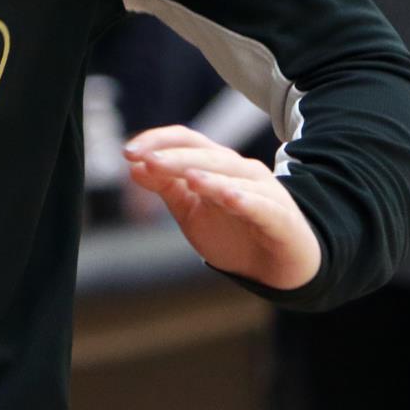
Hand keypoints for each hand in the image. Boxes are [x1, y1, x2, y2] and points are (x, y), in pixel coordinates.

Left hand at [122, 124, 321, 291]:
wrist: (277, 269)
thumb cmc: (232, 233)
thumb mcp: (190, 211)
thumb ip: (165, 187)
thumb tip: (133, 166)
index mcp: (217, 164)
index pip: (187, 139)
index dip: (158, 140)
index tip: (127, 152)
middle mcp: (241, 170)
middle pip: (207, 155)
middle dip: (175, 157)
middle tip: (147, 160)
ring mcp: (264, 192)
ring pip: (234, 176)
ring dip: (210, 175)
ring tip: (187, 177)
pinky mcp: (281, 218)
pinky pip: (262, 206)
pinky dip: (245, 199)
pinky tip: (228, 198)